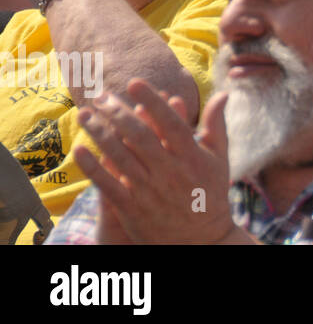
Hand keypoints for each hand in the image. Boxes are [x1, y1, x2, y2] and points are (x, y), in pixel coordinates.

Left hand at [72, 82, 245, 244]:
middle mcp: (170, 172)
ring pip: (120, 157)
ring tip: (84, 114)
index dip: (153, 102)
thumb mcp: (220, 159)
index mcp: (193, 157)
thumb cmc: (211, 194)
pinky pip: (108, 185)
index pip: (171, 124)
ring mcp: (150, 191)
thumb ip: (216, 125)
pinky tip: (79, 149)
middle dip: (118, 113)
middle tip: (101, 95)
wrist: (201, 240)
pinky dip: (92, 167)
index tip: (135, 83)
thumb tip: (223, 93)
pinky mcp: (133, 209)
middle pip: (140, 137)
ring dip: (99, 133)